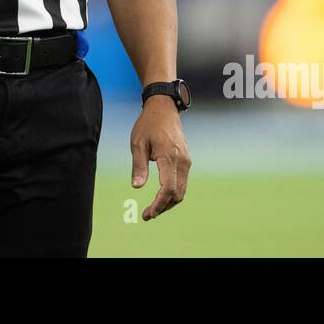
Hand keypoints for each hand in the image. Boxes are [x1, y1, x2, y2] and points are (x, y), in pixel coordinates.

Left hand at [130, 96, 190, 220]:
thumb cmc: (148, 124)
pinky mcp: (186, 160)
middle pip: (177, 194)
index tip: (147, 214)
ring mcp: (186, 161)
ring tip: (153, 208)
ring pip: (182, 190)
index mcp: (168, 156)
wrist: (164, 108)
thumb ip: (139, 166)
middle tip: (147, 214)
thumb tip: (136, 187)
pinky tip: (161, 196)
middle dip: (163, 207)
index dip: (158, 204)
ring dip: (169, 202)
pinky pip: (182, 182)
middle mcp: (181, 161)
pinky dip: (173, 193)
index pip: (167, 188)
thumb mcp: (137, 143)